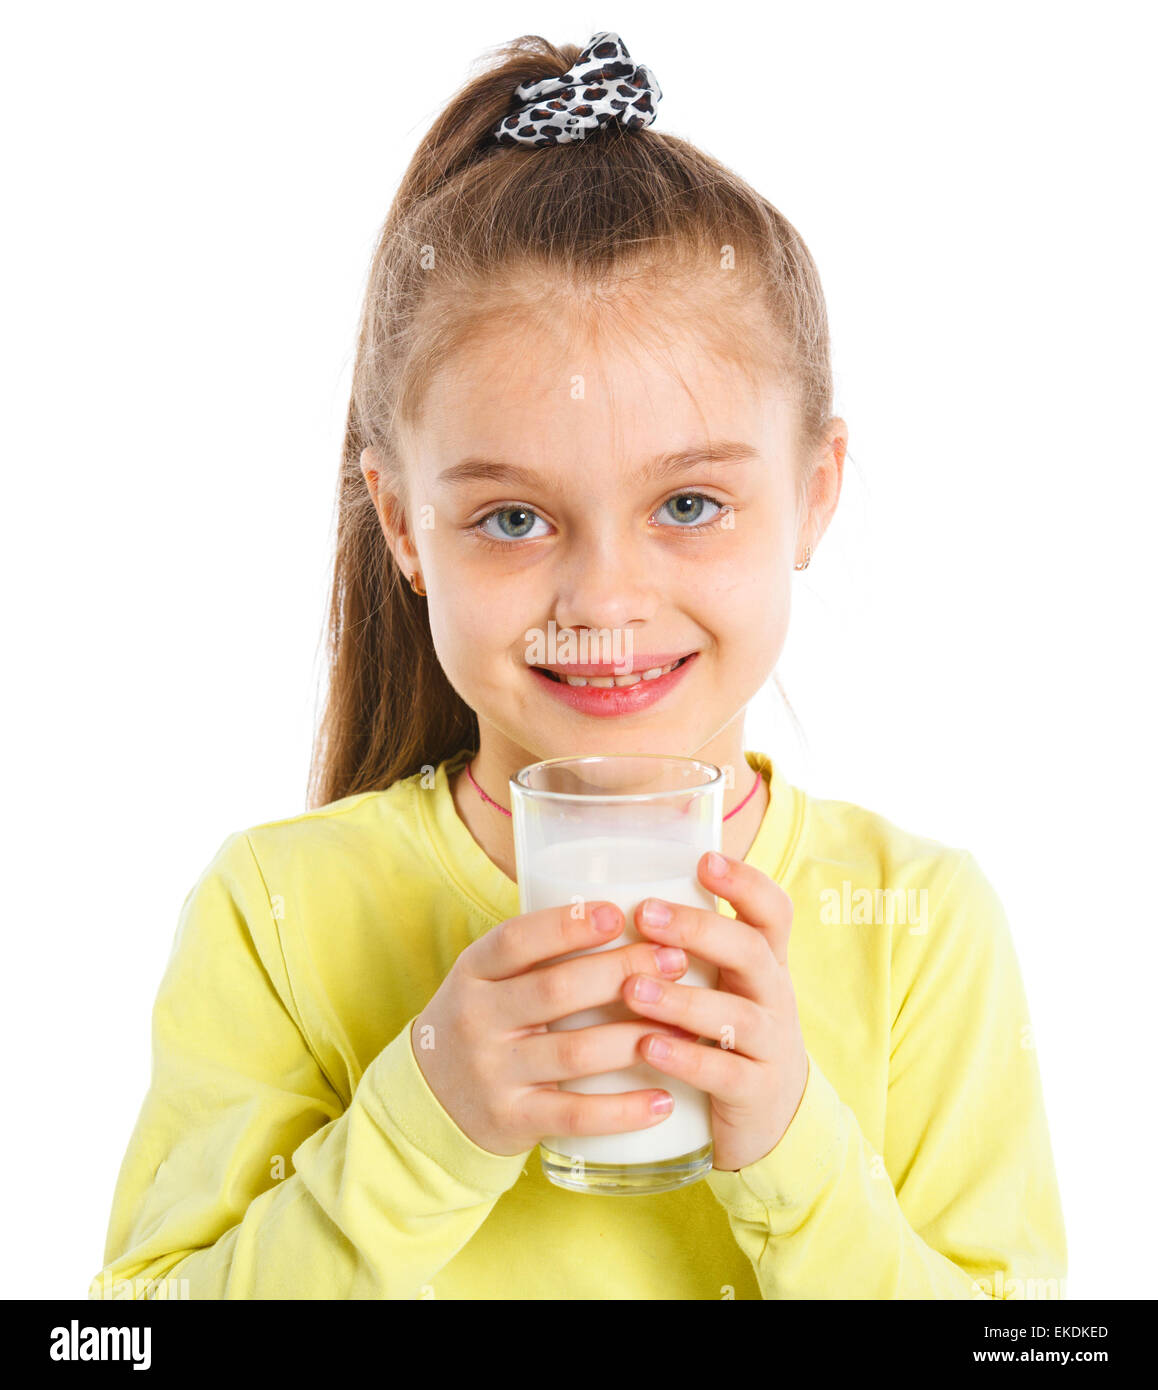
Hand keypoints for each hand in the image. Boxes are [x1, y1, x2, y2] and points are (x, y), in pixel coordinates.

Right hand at [410, 900, 697, 1156]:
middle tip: (675, 961)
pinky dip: (622, 1110)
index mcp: (473, 972)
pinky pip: (575, 1114)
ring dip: (635, 1038)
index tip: (619, 913)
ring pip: (574, 1052)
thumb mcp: (488, 979)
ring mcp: (493, 1073)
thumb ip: (537, 951)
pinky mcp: (511, 1120)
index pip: (516, 940)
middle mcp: (478, 1019)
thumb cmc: (484, 1022)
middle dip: (622, 972)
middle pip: (556, 990)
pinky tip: (664, 1100)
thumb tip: (628, 910)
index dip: (568, 926)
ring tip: (686, 1027)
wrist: (431, 1103)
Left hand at [624, 851, 809, 1172]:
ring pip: (735, 1015)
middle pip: (751, 951)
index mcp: (765, 962)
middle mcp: (774, 995)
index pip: (772, 910)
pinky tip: (649, 1047)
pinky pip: (725, 1073)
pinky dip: (687, 1059)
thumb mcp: (725, 985)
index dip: (745, 882)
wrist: (772, 1120)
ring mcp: (770, 1045)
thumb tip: (616, 896)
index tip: (705, 859)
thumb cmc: (728, 1035)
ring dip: (681, 999)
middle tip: (643, 914)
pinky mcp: (756, 1092)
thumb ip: (692, 948)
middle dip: (697, 930)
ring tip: (633, 990)